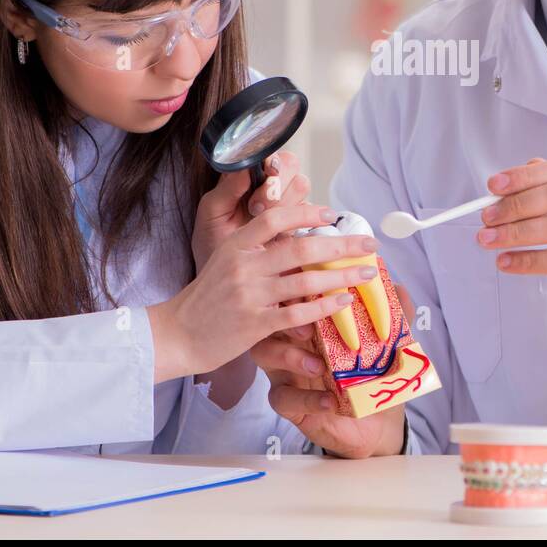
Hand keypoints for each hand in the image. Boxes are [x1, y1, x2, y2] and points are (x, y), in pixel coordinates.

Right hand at [148, 202, 377, 382]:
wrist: (177, 333)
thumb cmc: (207, 297)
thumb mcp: (225, 260)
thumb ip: (257, 247)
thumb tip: (298, 234)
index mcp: (236, 245)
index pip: (275, 218)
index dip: (307, 212)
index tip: (334, 214)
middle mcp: (243, 265)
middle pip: (301, 247)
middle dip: (341, 244)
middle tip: (369, 244)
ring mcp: (249, 295)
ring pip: (305, 280)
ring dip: (342, 275)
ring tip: (366, 273)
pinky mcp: (255, 324)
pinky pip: (298, 313)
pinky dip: (325, 306)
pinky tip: (343, 302)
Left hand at [192, 151, 308, 273]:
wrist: (225, 281)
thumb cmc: (213, 244)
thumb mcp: (211, 215)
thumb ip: (226, 188)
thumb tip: (243, 167)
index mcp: (247, 177)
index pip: (268, 154)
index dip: (269, 164)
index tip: (262, 179)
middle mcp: (270, 186)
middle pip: (290, 164)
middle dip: (276, 185)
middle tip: (257, 208)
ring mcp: (287, 204)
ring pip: (302, 185)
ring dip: (284, 203)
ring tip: (263, 222)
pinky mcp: (301, 223)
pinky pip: (312, 211)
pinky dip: (299, 219)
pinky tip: (281, 234)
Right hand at [249, 283, 415, 458]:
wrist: (378, 423)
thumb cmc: (375, 376)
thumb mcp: (389, 345)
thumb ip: (394, 318)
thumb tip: (400, 288)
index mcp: (315, 320)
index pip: (297, 294)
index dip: (296, 285)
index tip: (314, 282)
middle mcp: (295, 339)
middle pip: (271, 316)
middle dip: (285, 315)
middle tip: (309, 326)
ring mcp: (287, 371)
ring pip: (264, 353)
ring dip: (288, 355)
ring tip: (319, 366)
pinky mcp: (289, 402)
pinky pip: (283, 398)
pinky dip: (306, 398)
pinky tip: (329, 401)